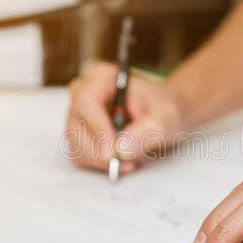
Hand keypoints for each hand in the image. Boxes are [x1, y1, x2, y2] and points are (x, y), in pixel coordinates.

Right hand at [64, 62, 184, 172]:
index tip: (113, 152)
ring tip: (130, 161)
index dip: (98, 129)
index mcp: (103, 77)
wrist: (166, 116)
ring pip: (77, 146)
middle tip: (128, 163)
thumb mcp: (167, 117)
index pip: (86, 102)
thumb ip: (148, 130)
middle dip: (101, 152)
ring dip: (102, 161)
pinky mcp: (80, 135)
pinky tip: (122, 160)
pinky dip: (101, 165)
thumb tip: (121, 149)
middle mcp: (84, 93)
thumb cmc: (165, 108)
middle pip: (76, 128)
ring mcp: (79, 115)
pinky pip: (81, 156)